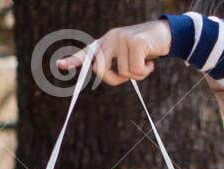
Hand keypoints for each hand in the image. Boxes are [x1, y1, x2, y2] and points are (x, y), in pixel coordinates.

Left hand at [57, 21, 171, 85]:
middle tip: (131, 73)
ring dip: (137, 74)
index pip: (87, 54)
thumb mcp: (126, 59)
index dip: (73, 61)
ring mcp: (121, 38)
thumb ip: (113, 67)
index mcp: (105, 43)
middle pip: (100, 70)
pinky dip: (145, 71)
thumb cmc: (144, 51)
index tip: (59, 66)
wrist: (164, 35)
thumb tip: (98, 72)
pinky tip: (150, 61)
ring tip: (144, 62)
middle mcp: (110, 38)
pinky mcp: (134, 41)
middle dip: (115, 79)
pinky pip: (135, 70)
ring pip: (122, 73)